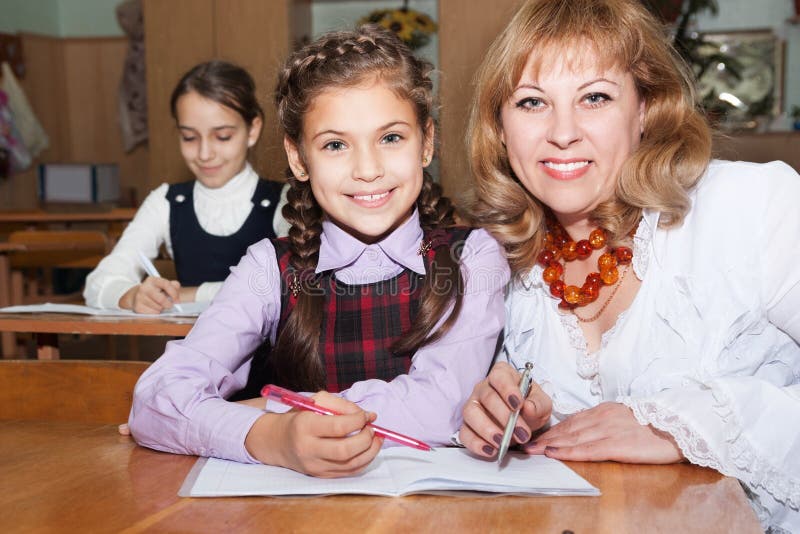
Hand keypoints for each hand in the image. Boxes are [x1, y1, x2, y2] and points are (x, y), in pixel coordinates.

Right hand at [119, 276, 180, 313]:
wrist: (136, 296)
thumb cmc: (154, 290)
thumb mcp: (163, 284)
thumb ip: (173, 286)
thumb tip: (176, 297)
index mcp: (152, 280)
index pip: (166, 284)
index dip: (174, 293)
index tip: (177, 300)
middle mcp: (144, 287)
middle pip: (161, 299)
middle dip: (168, 304)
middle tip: (170, 305)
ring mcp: (139, 297)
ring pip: (158, 307)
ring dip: (162, 308)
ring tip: (159, 304)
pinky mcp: (138, 307)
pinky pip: (153, 313)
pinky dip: (156, 312)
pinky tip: (153, 308)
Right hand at [245, 391, 382, 476]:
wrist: (278, 441)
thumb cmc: (300, 417)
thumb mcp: (316, 402)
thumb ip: (343, 405)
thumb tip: (369, 416)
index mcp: (305, 426)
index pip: (338, 427)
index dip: (358, 420)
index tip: (366, 415)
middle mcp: (308, 449)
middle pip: (345, 450)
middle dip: (366, 439)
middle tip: (372, 429)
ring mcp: (314, 466)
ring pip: (350, 464)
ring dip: (370, 451)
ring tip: (375, 439)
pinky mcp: (320, 476)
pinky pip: (348, 472)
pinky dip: (363, 461)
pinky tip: (367, 450)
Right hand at [459, 362, 551, 457]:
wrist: (524, 420)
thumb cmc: (530, 405)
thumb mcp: (541, 403)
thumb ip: (538, 404)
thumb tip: (528, 407)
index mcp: (502, 375)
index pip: (499, 376)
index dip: (507, 390)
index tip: (518, 405)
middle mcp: (484, 387)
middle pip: (487, 397)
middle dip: (504, 417)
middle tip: (521, 433)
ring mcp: (473, 405)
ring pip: (471, 413)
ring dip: (486, 429)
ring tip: (502, 442)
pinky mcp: (468, 425)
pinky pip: (465, 433)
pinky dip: (476, 443)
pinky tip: (491, 450)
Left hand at [523, 402, 683, 463]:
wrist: (681, 425)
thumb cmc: (654, 425)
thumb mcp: (623, 417)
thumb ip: (602, 422)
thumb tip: (580, 431)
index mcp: (603, 411)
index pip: (570, 421)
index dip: (550, 430)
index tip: (534, 437)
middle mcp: (602, 418)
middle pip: (567, 429)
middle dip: (544, 438)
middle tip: (523, 444)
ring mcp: (610, 431)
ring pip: (573, 438)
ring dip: (550, 445)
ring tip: (532, 451)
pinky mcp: (619, 445)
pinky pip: (589, 449)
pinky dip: (569, 452)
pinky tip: (556, 454)